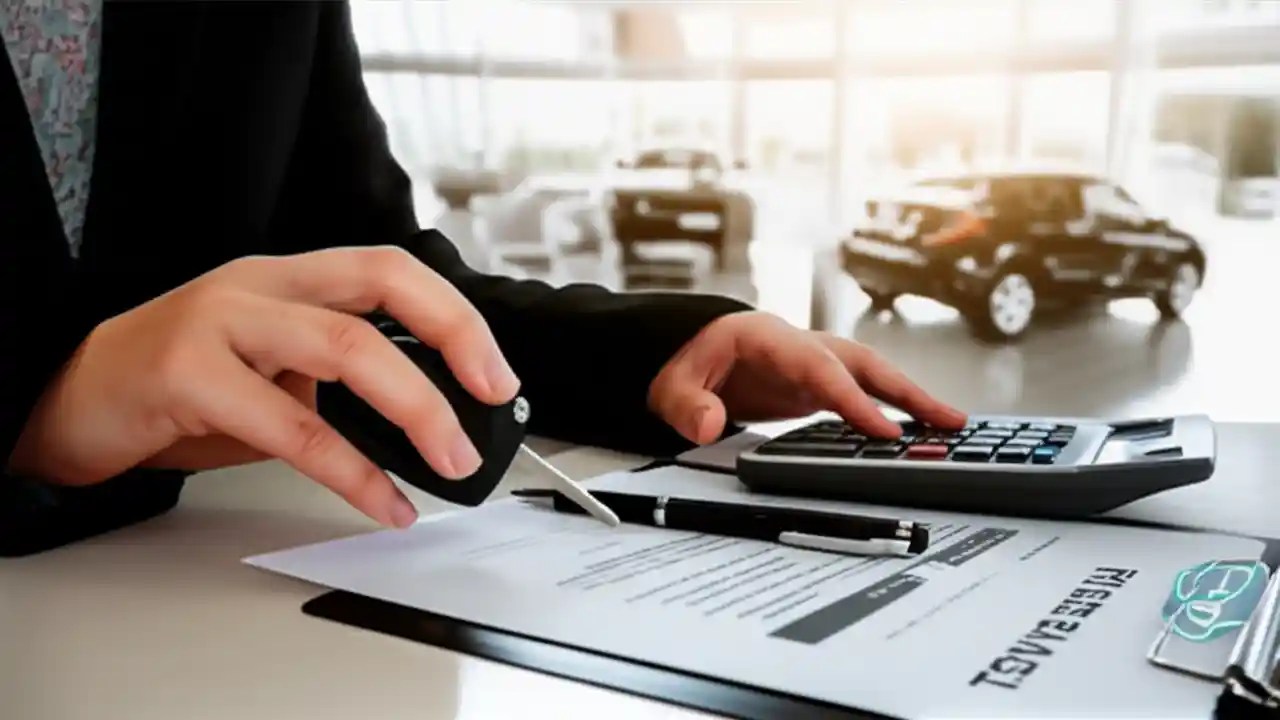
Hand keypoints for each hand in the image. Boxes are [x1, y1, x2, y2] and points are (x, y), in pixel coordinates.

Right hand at [7, 247, 519, 527]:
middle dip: (455, 342)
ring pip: (347, 348)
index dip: (454, 313)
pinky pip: (293, 427)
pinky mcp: (186, 372)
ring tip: (451, 461)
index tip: (496, 371)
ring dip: (417, 410)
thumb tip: (429, 429)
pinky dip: (352, 474)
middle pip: (380, 287)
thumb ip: (337, 387)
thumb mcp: (270, 374)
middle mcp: (259, 286)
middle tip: (491, 401)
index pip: (389, 270)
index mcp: (288, 280)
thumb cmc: (177, 390)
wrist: (70, 403)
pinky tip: (383, 502)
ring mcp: (220, 321)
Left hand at [647, 311, 965, 444]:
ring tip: (949, 425)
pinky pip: (859, 392)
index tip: (884, 430)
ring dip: (909, 398)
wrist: (679, 352)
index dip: (853, 399)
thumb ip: (687, 405)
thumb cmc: (679, 362)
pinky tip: (912, 431)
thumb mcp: (669, 387)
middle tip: (948, 420)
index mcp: (765, 337)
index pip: (818, 367)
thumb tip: (708, 425)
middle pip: (861, 363)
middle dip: (906, 390)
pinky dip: (888, 408)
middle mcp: (797, 344)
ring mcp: (808, 362)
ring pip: (868, 374)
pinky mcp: (811, 383)